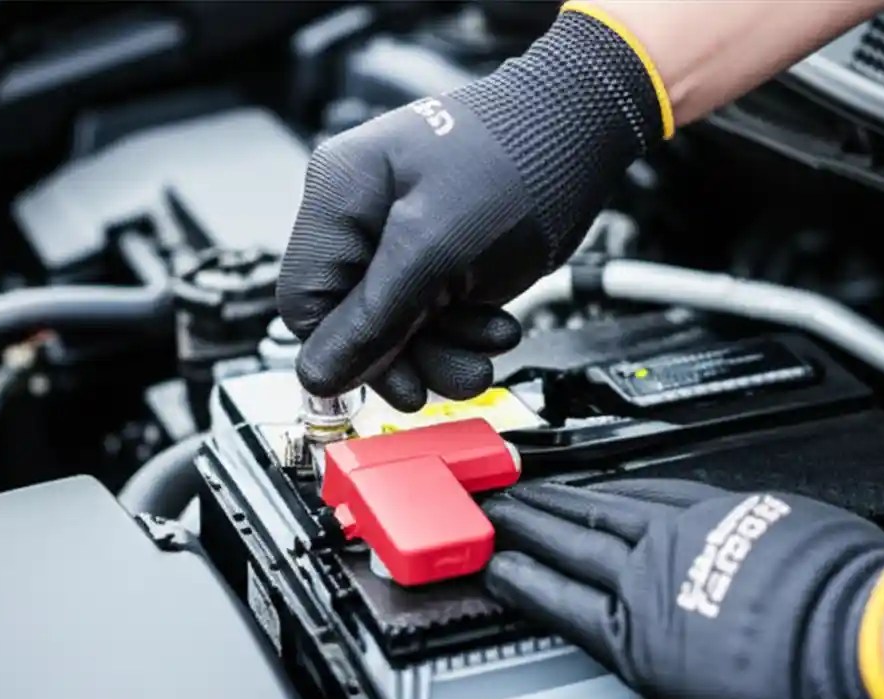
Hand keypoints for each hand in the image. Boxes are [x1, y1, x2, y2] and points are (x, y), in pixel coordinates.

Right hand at [276, 7, 666, 410]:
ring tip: (485, 348)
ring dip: (441, 351)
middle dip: (405, 355)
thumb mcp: (435, 249)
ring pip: (397, 328)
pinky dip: (463, 332)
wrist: (578, 135)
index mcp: (338, 199)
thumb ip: (374, 317)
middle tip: (444, 378)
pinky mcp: (437, 258)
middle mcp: (360, 219)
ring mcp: (400, 241)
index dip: (342, 349)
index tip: (388, 378)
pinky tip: (493, 328)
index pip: (305, 301)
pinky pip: (432, 316)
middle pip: (354, 321)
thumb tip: (319, 373)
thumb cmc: (511, 162)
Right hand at [483, 479, 883, 698]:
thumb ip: (668, 681)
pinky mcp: (726, 510)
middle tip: (499, 510)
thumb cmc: (796, 687)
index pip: (559, 600)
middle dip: (529, 525)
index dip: (523, 581)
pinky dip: (628, 486)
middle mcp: (652, 578)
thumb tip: (659, 680)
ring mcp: (687, 536)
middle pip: (572, 543)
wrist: (857, 641)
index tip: (498, 565)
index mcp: (639, 635)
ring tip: (541, 490)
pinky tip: (618, 483)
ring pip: (610, 507)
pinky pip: (662, 489)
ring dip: (569, 499)